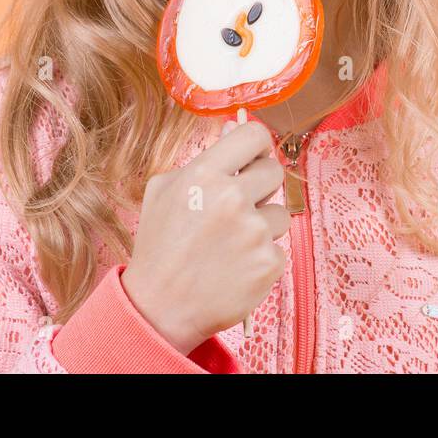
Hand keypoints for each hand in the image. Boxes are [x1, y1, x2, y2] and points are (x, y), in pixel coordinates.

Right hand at [122, 118, 288, 354]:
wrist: (159, 307)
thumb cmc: (160, 245)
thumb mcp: (164, 190)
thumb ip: (203, 160)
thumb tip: (233, 130)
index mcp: (204, 174)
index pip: (254, 135)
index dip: (256, 146)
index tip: (251, 159)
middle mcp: (232, 198)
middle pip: (274, 171)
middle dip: (259, 187)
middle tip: (237, 207)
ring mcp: (254, 233)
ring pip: (279, 214)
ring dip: (261, 226)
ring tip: (229, 246)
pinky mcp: (269, 263)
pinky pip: (278, 248)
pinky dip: (260, 258)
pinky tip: (235, 268)